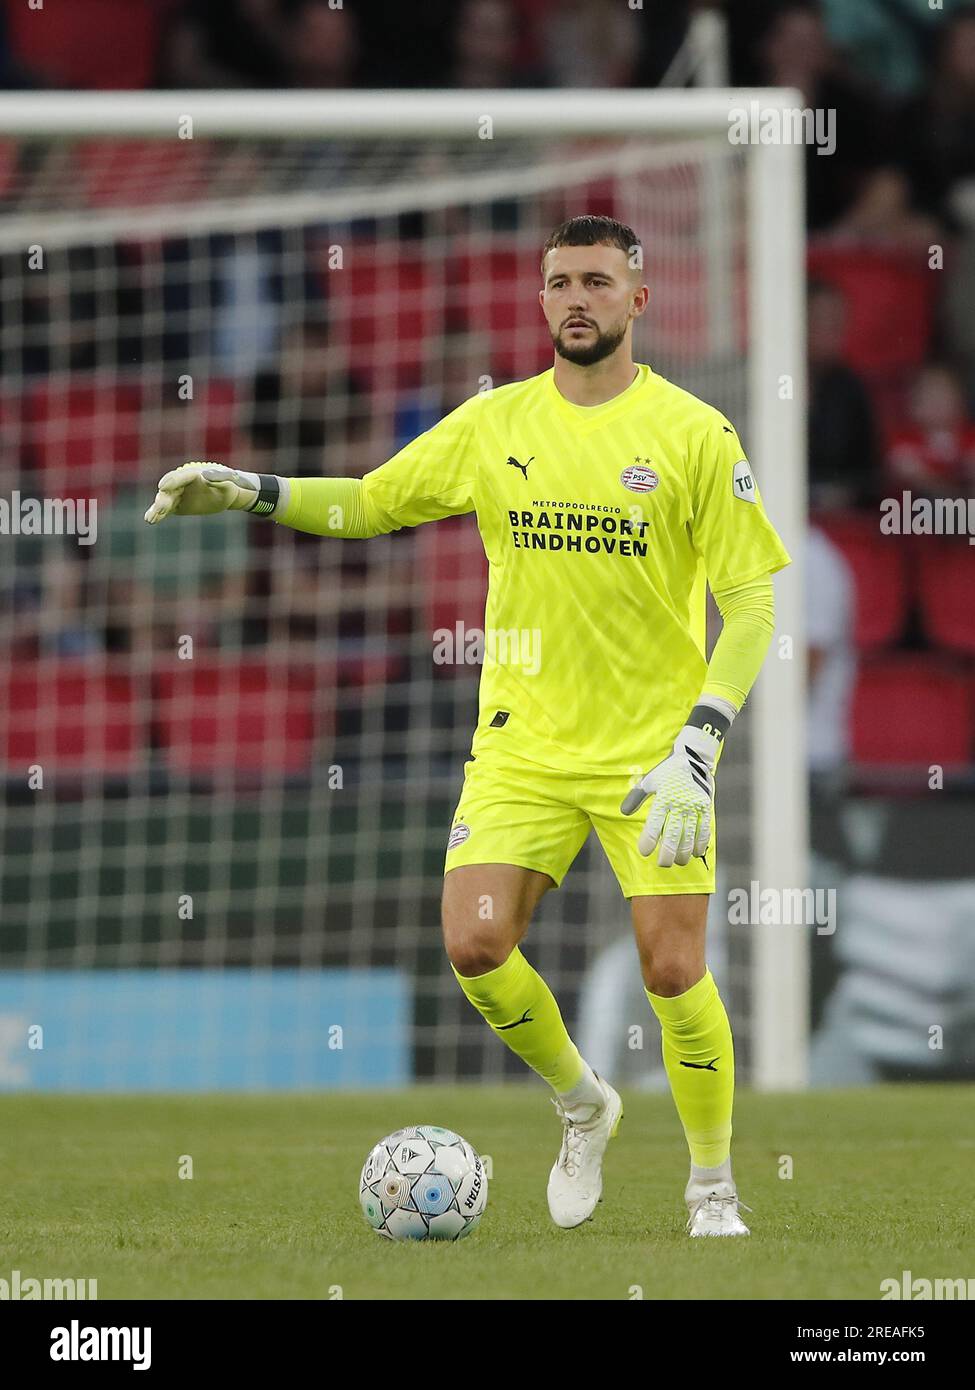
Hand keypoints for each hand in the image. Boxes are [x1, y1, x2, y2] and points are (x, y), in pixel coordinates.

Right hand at [144, 463, 257, 523]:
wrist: (225, 495)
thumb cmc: (228, 485)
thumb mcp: (228, 481)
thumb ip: (218, 477)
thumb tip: (205, 475)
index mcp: (192, 474)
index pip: (179, 477)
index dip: (171, 482)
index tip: (162, 486)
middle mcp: (181, 483)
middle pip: (169, 490)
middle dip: (163, 499)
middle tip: (161, 507)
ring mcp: (177, 494)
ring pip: (165, 501)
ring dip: (158, 509)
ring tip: (150, 519)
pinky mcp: (177, 505)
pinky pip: (166, 510)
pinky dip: (158, 515)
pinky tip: (150, 520)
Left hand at [621, 724, 719, 866]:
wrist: (694, 758)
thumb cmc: (668, 771)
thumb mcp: (649, 781)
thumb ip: (636, 797)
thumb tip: (623, 813)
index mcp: (663, 798)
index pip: (654, 824)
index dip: (648, 841)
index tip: (644, 851)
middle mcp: (679, 804)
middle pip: (673, 836)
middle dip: (667, 854)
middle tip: (662, 864)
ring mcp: (695, 807)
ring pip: (689, 837)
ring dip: (683, 853)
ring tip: (677, 862)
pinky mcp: (706, 808)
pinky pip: (704, 830)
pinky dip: (700, 844)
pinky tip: (694, 853)